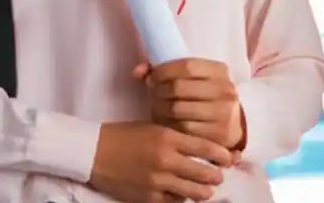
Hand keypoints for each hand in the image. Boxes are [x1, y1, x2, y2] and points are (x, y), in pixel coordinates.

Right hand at [87, 121, 231, 202]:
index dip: (223, 155)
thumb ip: (178, 139)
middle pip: (205, 173)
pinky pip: (174, 202)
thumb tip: (203, 148)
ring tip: (205, 189)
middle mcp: (166, 160)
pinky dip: (181, 199)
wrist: (94, 152)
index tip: (229, 158)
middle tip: (218, 176)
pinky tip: (181, 194)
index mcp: (169, 138)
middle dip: (216, 176)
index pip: (207, 148)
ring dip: (203, 191)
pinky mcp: (147, 198)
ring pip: (194, 192)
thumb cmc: (126, 136)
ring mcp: (157, 181)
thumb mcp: (155, 128)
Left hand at [133, 58, 244, 150]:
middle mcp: (225, 89)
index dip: (164, 71)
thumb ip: (164, 70)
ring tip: (158, 107)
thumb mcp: (193, 79)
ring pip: (178, 109)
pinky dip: (170, 124)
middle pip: (179, 87)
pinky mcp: (218, 133)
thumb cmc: (204, 96)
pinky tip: (167, 121)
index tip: (152, 77)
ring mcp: (223, 112)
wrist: (231, 123)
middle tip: (153, 94)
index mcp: (219, 70)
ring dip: (160, 108)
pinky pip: (183, 128)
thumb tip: (137, 72)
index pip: (187, 66)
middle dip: (159, 90)